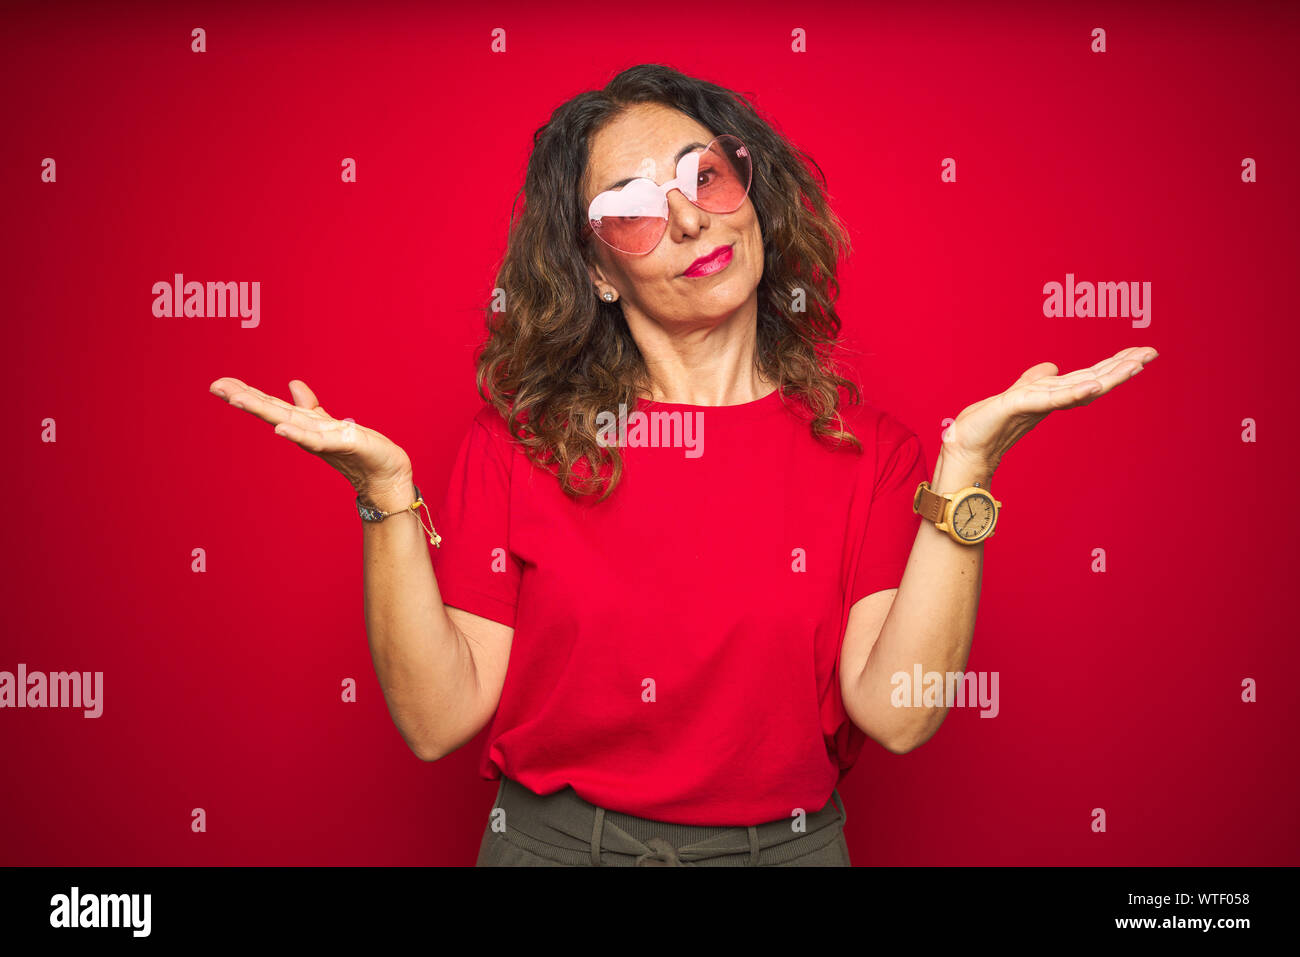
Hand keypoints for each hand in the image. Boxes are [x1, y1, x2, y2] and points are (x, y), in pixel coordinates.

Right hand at [208, 377, 412, 495]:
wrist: (386, 475)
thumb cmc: (361, 452)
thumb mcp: (331, 423)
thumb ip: (310, 407)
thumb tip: (292, 384)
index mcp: (305, 424)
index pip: (272, 405)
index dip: (247, 393)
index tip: (219, 383)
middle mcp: (308, 432)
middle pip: (272, 412)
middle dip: (245, 399)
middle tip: (216, 387)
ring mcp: (323, 440)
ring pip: (287, 423)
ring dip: (263, 411)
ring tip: (238, 400)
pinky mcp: (343, 446)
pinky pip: (317, 440)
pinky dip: (298, 435)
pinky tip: (280, 429)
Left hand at [941, 346, 1159, 474]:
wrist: (964, 445)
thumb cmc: (987, 424)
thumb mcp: (1016, 394)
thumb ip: (1035, 381)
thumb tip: (1052, 366)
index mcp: (1052, 395)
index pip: (1090, 376)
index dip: (1115, 364)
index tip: (1143, 351)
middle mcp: (1050, 401)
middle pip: (1094, 380)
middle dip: (1123, 367)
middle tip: (1153, 353)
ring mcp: (1038, 405)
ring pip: (1081, 388)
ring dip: (1109, 376)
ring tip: (1135, 364)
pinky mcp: (1020, 407)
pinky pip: (1052, 399)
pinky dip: (1073, 393)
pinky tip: (1093, 386)